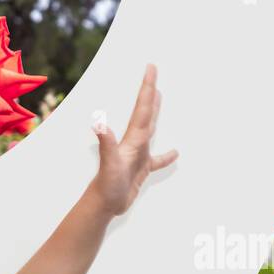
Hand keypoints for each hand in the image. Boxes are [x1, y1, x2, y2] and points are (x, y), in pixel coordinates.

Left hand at [88, 64, 177, 216]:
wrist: (103, 205)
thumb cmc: (106, 185)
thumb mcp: (109, 163)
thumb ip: (106, 142)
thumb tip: (99, 123)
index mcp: (132, 138)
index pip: (142, 108)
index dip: (147, 88)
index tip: (150, 68)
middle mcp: (135, 143)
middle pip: (145, 113)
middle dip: (150, 94)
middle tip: (153, 76)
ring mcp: (138, 155)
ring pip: (150, 130)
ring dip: (155, 114)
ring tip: (159, 99)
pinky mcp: (141, 170)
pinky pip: (157, 160)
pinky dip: (166, 156)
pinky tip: (174, 153)